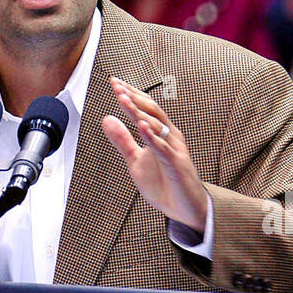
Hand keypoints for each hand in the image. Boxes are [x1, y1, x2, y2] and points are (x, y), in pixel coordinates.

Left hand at [101, 78, 207, 230]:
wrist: (185, 209)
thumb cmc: (163, 184)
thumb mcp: (135, 161)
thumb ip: (122, 141)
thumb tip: (107, 119)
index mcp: (161, 133)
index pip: (145, 108)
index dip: (130, 94)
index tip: (114, 82)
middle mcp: (170, 136)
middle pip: (152, 110)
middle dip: (133, 97)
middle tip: (117, 85)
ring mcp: (175, 149)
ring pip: (156, 125)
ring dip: (139, 112)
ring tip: (123, 99)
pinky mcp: (177, 164)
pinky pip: (163, 148)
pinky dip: (152, 136)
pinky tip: (141, 126)